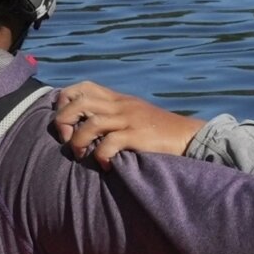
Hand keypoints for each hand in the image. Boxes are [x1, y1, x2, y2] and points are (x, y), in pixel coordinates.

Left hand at [52, 80, 200, 166]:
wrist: (189, 136)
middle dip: (63, 121)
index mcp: (118, 98)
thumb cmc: (160, 131)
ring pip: (91, 123)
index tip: (66, 121)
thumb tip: (87, 124)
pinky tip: (106, 167)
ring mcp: (129, 120)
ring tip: (81, 155)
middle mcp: (121, 105)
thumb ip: (114, 114)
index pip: (83, 87)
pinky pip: (109, 144)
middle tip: (67, 139)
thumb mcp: (135, 114)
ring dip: (78, 141)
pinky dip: (101, 157)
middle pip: (79, 102)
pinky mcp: (138, 136)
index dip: (65, 101)